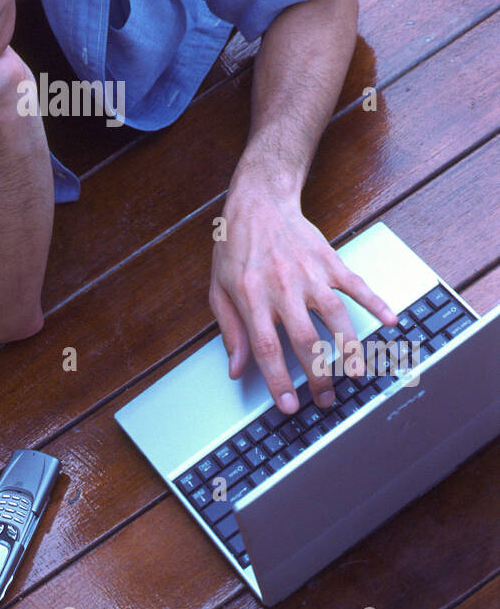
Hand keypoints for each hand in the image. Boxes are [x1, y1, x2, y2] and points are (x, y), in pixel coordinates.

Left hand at [208, 178, 397, 412]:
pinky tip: (390, 320)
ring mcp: (309, 274)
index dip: (279, 380)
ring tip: (358, 373)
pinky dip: (375, 302)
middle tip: (326, 399)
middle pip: (305, 340)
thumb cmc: (235, 248)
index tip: (289, 405)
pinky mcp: (329, 261)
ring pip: (335, 316)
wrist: (259, 203)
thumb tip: (236, 369)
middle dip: (318, 375)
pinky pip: (356, 284)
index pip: (266, 347)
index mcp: (252, 297)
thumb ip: (230, 330)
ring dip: (349, 347)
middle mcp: (282, 288)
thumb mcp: (218, 289)